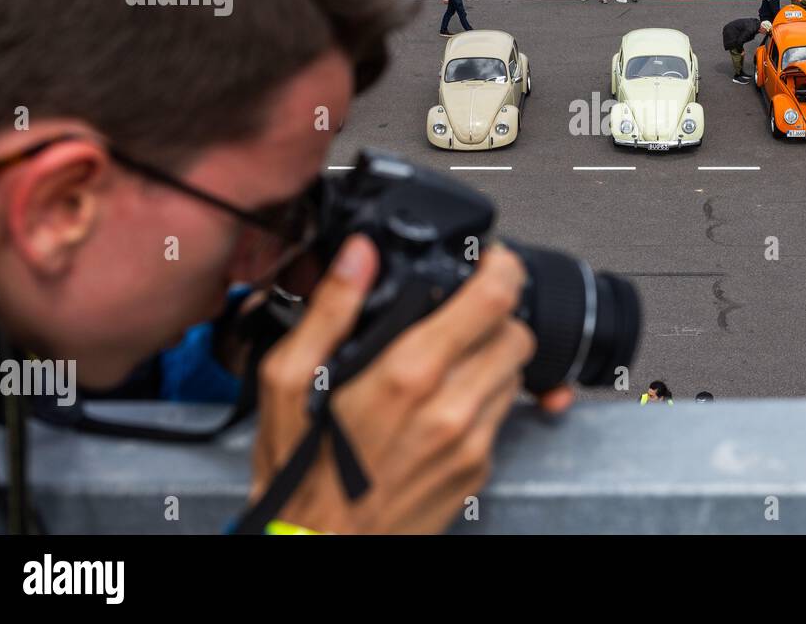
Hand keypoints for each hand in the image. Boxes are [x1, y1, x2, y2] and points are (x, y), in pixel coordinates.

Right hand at [251, 236, 569, 532]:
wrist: (318, 550)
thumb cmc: (300, 477)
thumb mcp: (288, 383)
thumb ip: (329, 310)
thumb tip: (359, 255)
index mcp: (407, 375)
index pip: (494, 299)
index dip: (501, 267)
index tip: (490, 260)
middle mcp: (451, 408)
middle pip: (517, 334)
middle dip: (498, 314)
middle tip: (466, 312)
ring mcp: (471, 443)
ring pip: (515, 373)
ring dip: (493, 356)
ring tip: (450, 359)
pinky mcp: (479, 471)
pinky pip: (502, 415)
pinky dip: (485, 398)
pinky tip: (445, 402)